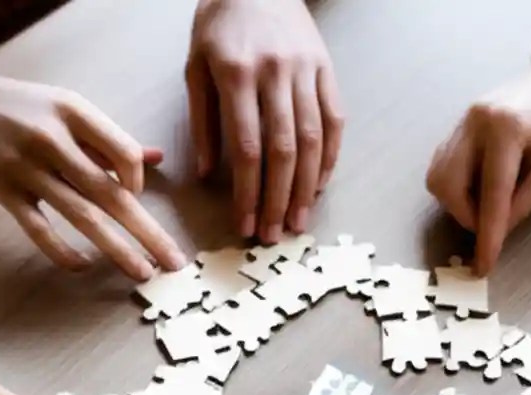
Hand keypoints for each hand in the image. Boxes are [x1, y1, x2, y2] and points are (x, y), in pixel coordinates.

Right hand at [0, 66, 183, 280]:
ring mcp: (25, 166)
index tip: (135, 194)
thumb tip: (157, 159)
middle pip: (112, 193)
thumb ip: (108, 137)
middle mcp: (52, 138)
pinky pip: (39, 229)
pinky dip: (63, 251)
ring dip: (118, 249)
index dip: (139, 180)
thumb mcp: (63, 108)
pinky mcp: (1, 189)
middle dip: (149, 232)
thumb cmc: (15, 105)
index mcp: (74, 112)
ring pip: (82, 216)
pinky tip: (84, 268)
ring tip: (144, 273)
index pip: (125, 153)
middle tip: (177, 263)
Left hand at [186, 0, 343, 241]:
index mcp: (236, 74)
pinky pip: (335, 120)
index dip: (248, 191)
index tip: (246, 224)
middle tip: (276, 235)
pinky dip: (330, 157)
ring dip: (307, 187)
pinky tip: (321, 185)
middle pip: (284, 151)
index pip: (246, 147)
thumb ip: (203, 119)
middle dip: (279, 199)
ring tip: (300, 221)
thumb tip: (209, 174)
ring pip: (313, 140)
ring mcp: (307, 72)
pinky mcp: (327, 70)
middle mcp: (276, 74)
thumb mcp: (195, 65)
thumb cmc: (219, 24)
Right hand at [426, 17, 530, 275]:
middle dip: (467, 217)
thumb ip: (526, 200)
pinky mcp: (456, 124)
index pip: (491, 195)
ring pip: (438, 177)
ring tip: (487, 206)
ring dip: (457, 203)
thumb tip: (499, 231)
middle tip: (493, 226)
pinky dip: (454, 187)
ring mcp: (460, 120)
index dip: (487, 236)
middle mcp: (474, 122)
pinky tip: (477, 189)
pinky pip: (440, 164)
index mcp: (506, 129)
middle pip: (449, 187)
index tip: (483, 267)